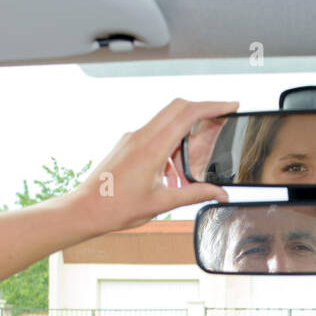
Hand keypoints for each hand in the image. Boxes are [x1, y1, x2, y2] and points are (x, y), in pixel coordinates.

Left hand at [63, 99, 239, 233]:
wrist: (84, 210)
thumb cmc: (115, 207)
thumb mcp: (161, 203)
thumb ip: (194, 194)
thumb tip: (219, 193)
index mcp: (152, 147)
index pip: (187, 114)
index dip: (213, 106)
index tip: (231, 106)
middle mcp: (141, 136)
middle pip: (178, 107)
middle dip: (203, 111)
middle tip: (221, 122)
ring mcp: (132, 138)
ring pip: (167, 122)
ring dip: (184, 137)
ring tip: (188, 169)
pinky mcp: (127, 144)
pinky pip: (155, 135)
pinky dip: (170, 146)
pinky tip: (170, 173)